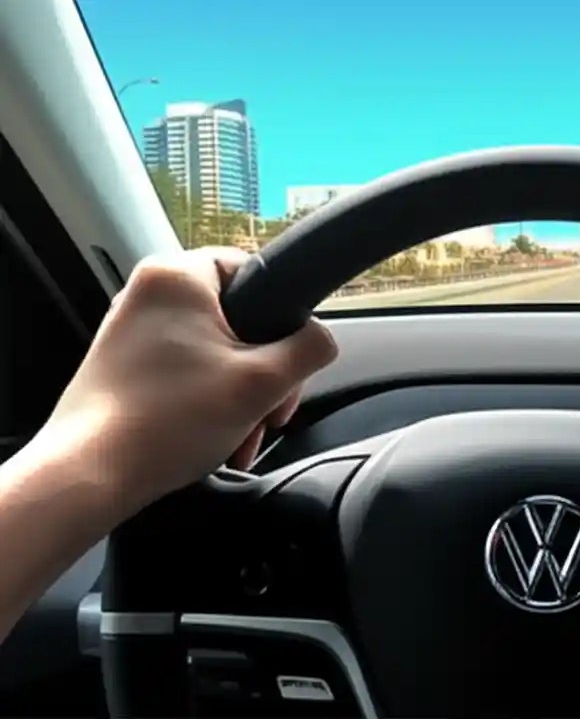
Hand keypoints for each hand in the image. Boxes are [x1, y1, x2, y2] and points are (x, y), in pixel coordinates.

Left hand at [36, 246, 337, 508]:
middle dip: (265, 373)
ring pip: (217, 351)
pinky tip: (218, 437)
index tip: (287, 362)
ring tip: (242, 435)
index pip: (255, 270)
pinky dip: (210, 401)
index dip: (282, 319)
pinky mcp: (125, 364)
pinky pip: (187, 370)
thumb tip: (323, 340)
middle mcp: (148, 292)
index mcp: (177, 275)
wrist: (91, 474)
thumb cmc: (167, 422)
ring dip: (242, 395)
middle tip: (269, 411)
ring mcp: (132, 328)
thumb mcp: (263, 382)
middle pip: (240, 319)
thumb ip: (309, 350)